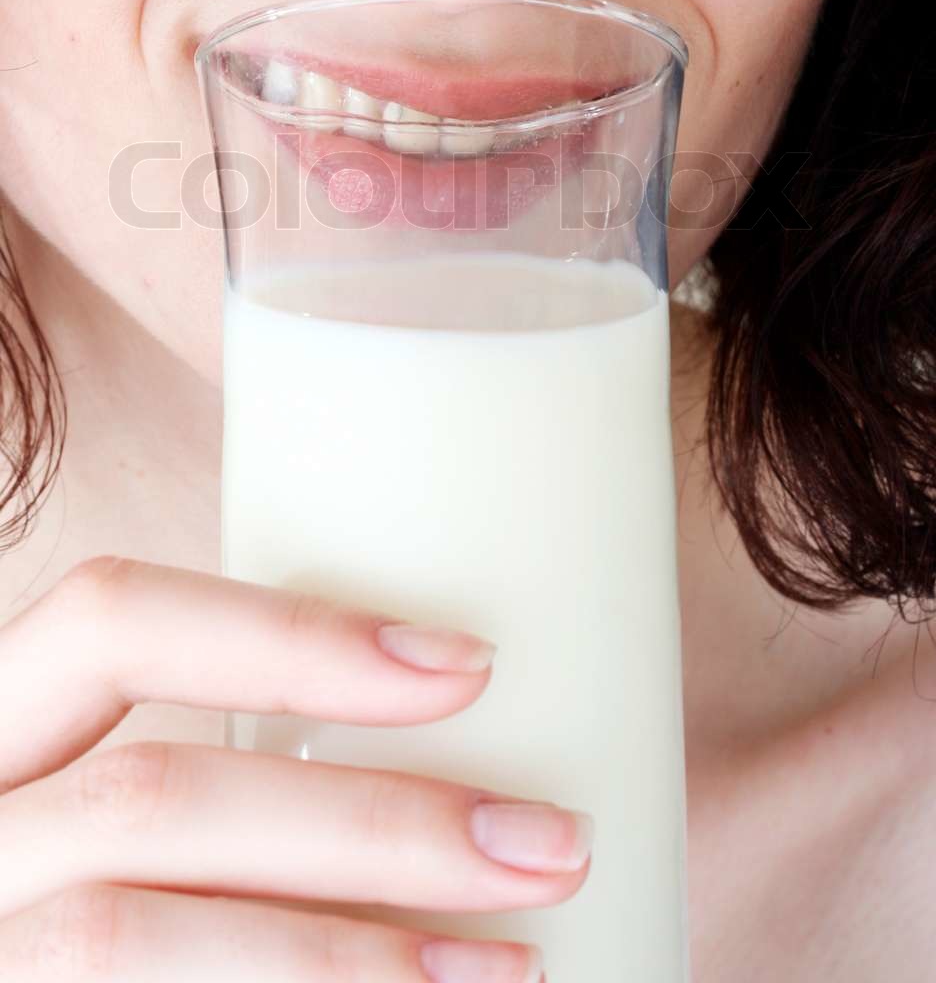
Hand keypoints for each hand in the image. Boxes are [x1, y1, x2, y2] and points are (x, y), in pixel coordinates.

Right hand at [0, 557, 591, 978]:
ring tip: (511, 965)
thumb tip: (452, 713)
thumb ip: (221, 789)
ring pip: (128, 940)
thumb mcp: (119, 815)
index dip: (283, 634)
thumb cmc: (121, 892)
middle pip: (151, 800)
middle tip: (547, 843)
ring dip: (347, 953)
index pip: (107, 621)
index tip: (465, 661)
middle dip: (370, 823)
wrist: (57, 979)